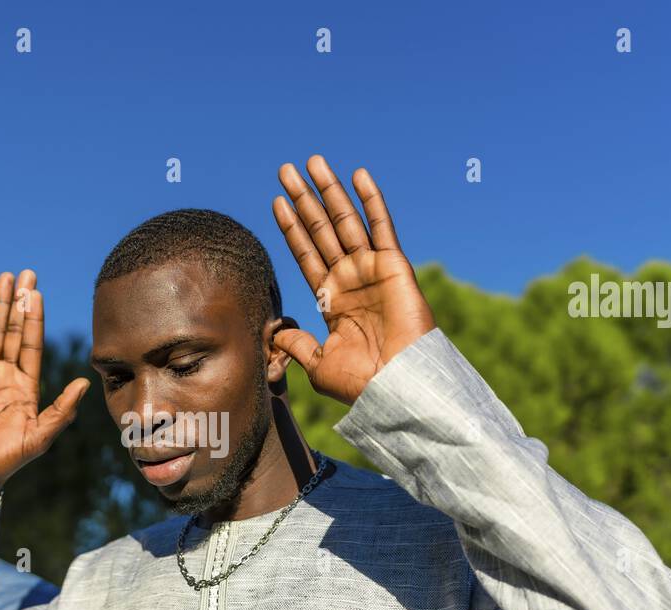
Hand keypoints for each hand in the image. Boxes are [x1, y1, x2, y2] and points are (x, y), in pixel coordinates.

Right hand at [0, 269, 89, 512]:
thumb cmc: (8, 461)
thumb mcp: (40, 437)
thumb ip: (61, 410)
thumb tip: (84, 383)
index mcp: (28, 387)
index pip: (33, 344)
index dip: (35, 318)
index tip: (37, 293)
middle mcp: (8, 376)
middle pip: (14, 332)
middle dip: (19, 303)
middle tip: (25, 273)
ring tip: (5, 279)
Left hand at [272, 155, 436, 404]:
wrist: (396, 386)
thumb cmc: (361, 383)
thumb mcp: (317, 364)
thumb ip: (296, 344)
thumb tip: (274, 331)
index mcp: (331, 300)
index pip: (305, 254)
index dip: (291, 227)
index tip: (276, 202)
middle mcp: (350, 279)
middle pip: (320, 229)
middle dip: (303, 199)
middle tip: (285, 170)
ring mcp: (371, 269)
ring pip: (344, 220)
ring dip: (328, 190)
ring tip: (311, 163)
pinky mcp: (393, 265)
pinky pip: (381, 226)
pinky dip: (370, 199)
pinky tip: (357, 175)